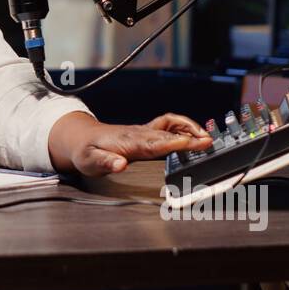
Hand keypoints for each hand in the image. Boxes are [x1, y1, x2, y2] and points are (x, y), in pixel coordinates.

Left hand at [52, 112, 210, 176]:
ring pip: (170, 125)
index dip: (172, 143)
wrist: (80, 138)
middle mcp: (138, 134)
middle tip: (209, 143)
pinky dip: (182, 126)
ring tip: (207, 138)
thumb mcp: (89, 162)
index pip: (154, 143)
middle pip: (168, 134)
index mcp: (127, 143)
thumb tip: (120, 165)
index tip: (189, 143)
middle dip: (189, 137)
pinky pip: (167, 124)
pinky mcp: (145, 132)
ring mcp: (143, 132)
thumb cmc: (85, 151)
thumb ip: (105, 162)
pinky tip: (192, 134)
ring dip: (189, 128)